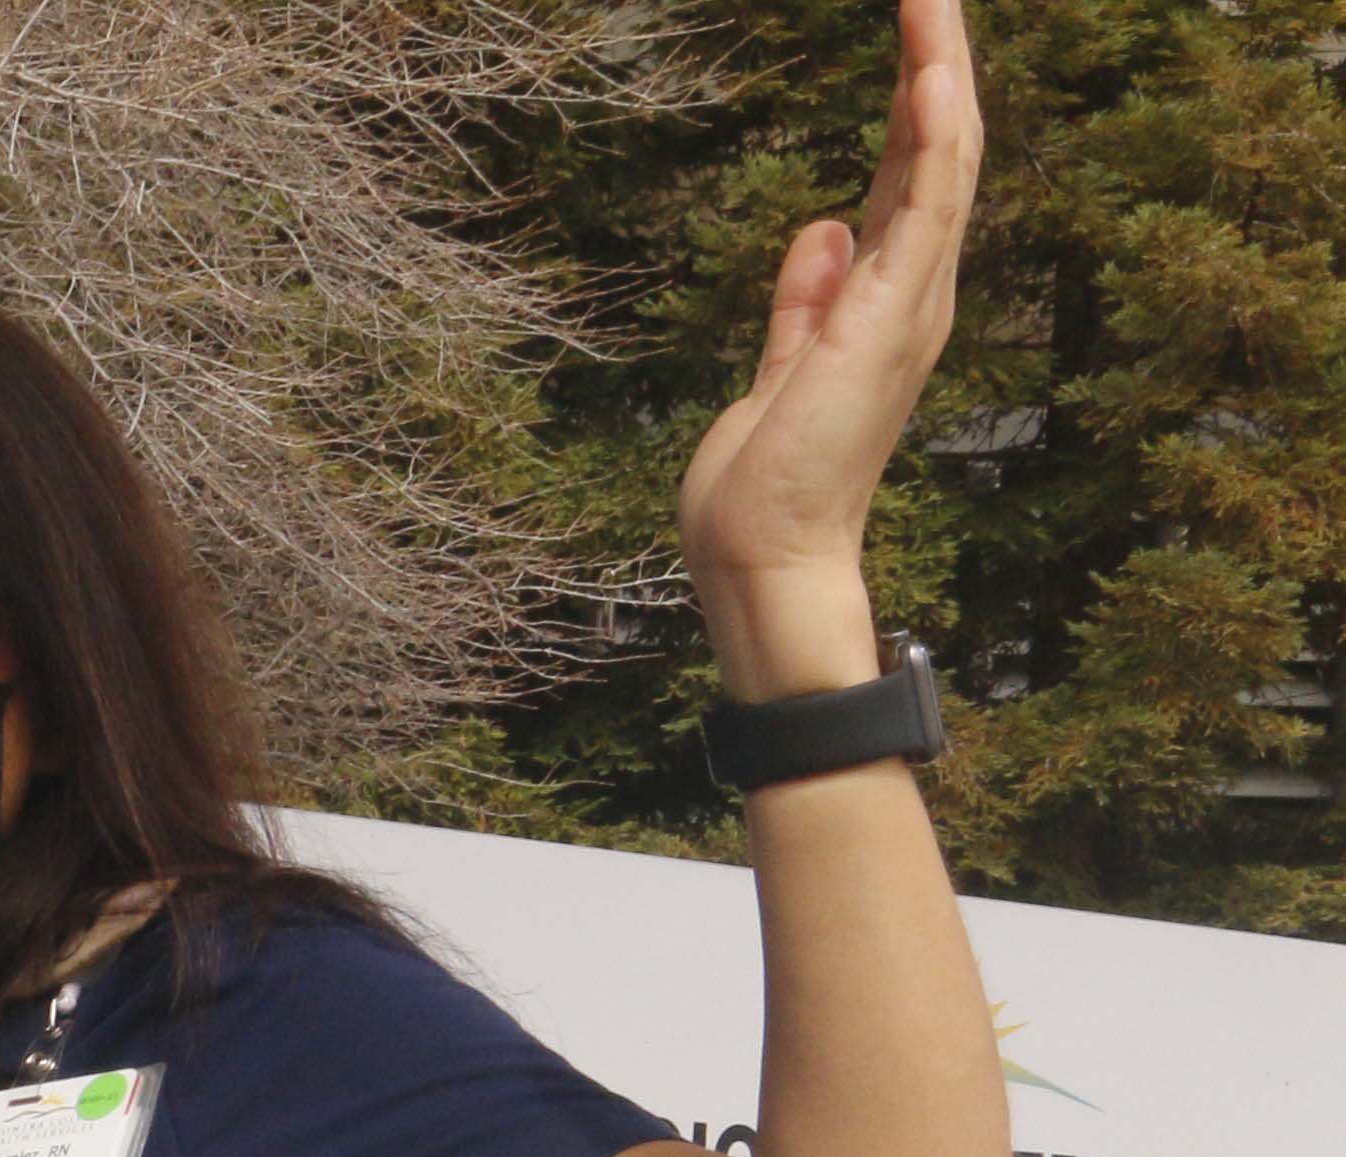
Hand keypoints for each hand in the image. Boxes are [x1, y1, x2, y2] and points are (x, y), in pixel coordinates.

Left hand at [677, 0, 979, 698]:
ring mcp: (909, 303)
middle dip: (936, 69)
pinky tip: (931, 77)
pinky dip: (932, 138)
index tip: (910, 38)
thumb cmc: (766, 483)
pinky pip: (927, 207)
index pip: (908, 183)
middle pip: (937, 156)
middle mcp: (913, 294)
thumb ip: (802, 302)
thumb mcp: (779, 369)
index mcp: (884, 302)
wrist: (762, 553)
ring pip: (943, 162)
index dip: (910, 109)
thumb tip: (821, 230)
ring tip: (933, 2)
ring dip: (940, 76)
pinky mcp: (890, 316)